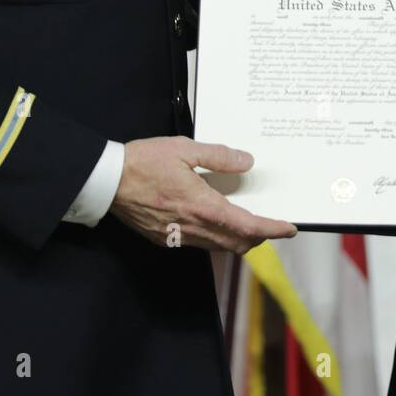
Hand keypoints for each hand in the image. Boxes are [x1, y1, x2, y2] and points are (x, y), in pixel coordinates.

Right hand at [110, 136, 296, 253]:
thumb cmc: (143, 161)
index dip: (272, 230)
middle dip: (259, 237)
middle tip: (271, 224)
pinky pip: (199, 244)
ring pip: (219, 247)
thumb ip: (219, 156)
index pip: (247, 226)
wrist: (106, 181)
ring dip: (237, 238)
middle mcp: (193, 227)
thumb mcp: (184, 149)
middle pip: (237, 243)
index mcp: (202, 205)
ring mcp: (177, 236)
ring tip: (246, 222)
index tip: (289, 229)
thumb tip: (246, 161)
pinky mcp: (165, 238)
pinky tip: (212, 220)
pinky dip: (215, 237)